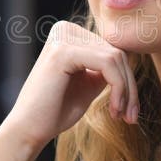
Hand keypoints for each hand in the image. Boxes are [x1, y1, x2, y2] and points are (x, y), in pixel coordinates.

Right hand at [0, 21, 138, 151]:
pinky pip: (108, 63)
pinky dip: (118, 88)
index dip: (128, 80)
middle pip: (117, 52)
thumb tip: (131, 58)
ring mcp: (62, 38)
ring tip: (122, 116)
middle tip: (131, 117)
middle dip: (130, 87)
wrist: (28, 131)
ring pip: (116, 58)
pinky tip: (114, 109)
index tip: (130, 110)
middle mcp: (65, 29)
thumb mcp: (89, 84)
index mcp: (69, 33)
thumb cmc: (56, 112)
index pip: (113, 49)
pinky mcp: (63, 52)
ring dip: (126, 91)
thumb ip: (106, 69)